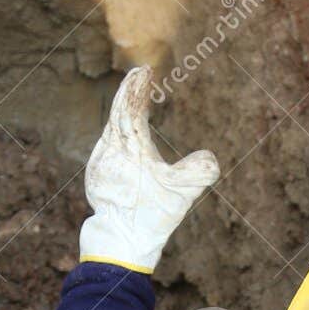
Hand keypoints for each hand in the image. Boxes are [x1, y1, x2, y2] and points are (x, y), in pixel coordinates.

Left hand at [79, 67, 219, 272]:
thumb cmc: (153, 215)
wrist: (121, 240)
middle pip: (119, 111)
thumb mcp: (180, 195)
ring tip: (132, 96)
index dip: (139, 87)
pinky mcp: (97, 171)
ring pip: (112, 127)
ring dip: (122, 111)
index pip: (132, 107)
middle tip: (139, 75)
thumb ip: (197, 174)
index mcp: (132, 147)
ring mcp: (101, 160)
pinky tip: (123, 130)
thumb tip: (211, 159)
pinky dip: (117, 131)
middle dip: (130, 92)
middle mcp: (112, 148)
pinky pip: (108, 143)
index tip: (145, 70)